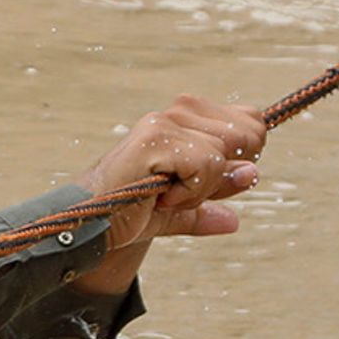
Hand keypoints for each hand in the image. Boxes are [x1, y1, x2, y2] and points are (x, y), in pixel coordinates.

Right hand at [69, 95, 266, 293]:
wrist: (88, 225)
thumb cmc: (127, 212)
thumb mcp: (181, 209)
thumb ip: (214, 199)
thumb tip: (247, 191)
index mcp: (187, 119)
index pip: (250, 121)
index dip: (244, 157)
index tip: (205, 182)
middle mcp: (178, 112)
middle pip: (247, 136)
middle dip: (224, 176)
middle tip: (179, 192)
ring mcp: (165, 122)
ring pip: (226, 153)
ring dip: (202, 189)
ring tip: (164, 195)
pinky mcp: (156, 139)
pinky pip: (207, 165)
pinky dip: (191, 193)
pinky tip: (160, 197)